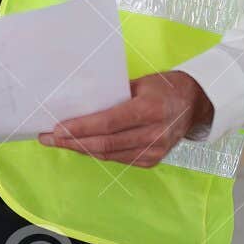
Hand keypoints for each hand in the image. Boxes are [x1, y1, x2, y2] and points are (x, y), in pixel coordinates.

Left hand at [38, 72, 214, 166]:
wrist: (195, 105)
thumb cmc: (164, 87)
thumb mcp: (140, 82)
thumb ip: (114, 94)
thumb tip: (79, 101)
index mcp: (150, 109)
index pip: (109, 123)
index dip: (81, 128)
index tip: (57, 129)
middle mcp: (153, 134)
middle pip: (105, 143)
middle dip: (73, 142)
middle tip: (48, 138)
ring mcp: (154, 151)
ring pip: (109, 154)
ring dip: (80, 149)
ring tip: (58, 142)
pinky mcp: (152, 161)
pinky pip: (118, 159)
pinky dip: (97, 153)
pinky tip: (80, 146)